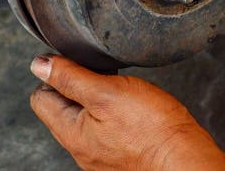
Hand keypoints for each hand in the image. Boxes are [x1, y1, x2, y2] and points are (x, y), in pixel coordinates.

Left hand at [29, 54, 224, 169]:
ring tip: (122, 93)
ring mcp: (100, 156)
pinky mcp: (119, 157)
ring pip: (85, 119)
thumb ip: (70, 77)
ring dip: (98, 100)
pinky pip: (105, 131)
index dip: (57, 75)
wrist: (185, 159)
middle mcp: (81, 150)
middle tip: (105, 78)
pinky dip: (114, 115)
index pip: (41, 98)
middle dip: (78, 87)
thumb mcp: (107, 92)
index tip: (80, 67)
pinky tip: (133, 111)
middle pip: (62, 109)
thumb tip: (39, 65)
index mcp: (70, 134)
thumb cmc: (152, 129)